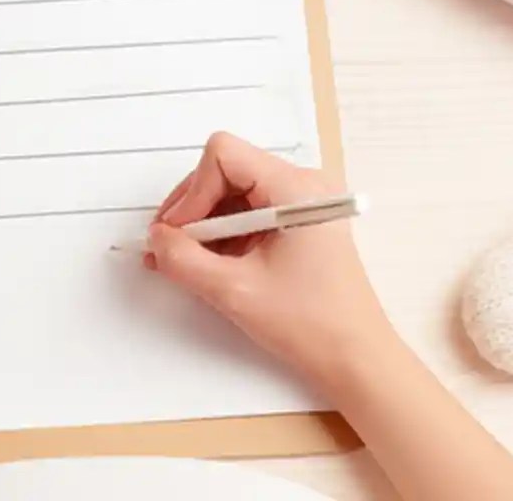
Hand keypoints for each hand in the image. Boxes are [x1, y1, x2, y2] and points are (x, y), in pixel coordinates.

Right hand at [147, 132, 391, 386]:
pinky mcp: (298, 225)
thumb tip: (157, 238)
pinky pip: (248, 214)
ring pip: (233, 193)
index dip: (192, 191)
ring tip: (181, 260)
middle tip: (169, 246)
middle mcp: (302, 186)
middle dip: (192, 207)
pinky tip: (202, 262)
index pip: (224, 155)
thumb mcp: (234, 290)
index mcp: (295, 189)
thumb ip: (184, 259)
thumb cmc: (310, 324)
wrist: (355, 357)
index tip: (178, 233)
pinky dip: (221, 235)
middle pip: (226, 171)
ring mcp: (301, 204)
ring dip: (203, 224)